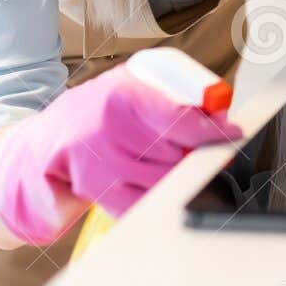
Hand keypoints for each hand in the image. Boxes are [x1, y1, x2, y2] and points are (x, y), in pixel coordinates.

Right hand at [0, 62, 243, 245]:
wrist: (54, 136)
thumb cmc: (103, 106)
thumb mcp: (134, 82)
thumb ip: (175, 90)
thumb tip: (218, 109)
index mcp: (122, 97)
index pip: (177, 119)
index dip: (210, 129)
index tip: (231, 132)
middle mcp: (109, 132)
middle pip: (175, 155)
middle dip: (198, 154)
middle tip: (208, 148)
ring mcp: (102, 166)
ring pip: (163, 182)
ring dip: (181, 175)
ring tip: (179, 162)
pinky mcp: (99, 192)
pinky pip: (143, 204)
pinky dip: (160, 196)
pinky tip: (159, 181)